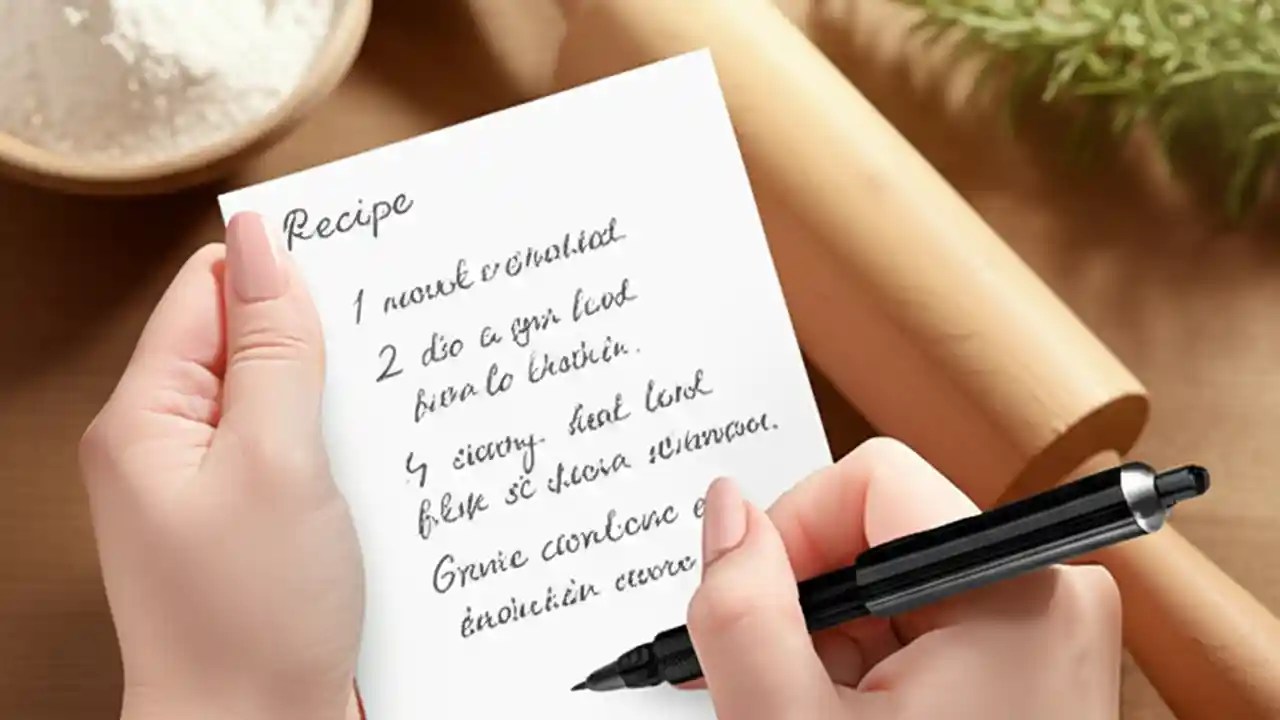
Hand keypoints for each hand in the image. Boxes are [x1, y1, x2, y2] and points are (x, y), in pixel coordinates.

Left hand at [80, 213, 362, 719]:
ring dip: (338, 401)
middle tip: (383, 352)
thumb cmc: (250, 622)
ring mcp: (214, 490)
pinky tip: (378, 466)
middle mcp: (173, 447)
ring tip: (387, 418)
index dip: (279, 270)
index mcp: (149, 419)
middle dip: (321, 340)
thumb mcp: (275, 463)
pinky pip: (298, 455)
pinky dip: (341, 450)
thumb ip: (275, 351)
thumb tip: (262, 248)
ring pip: (284, 402)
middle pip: (249, 344)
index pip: (208, 292)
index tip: (357, 264)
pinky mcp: (256, 525)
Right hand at [688, 438, 1121, 719]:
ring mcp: (1054, 630)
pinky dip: (877, 664)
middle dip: (812, 603)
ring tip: (824, 715)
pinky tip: (857, 719)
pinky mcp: (1041, 660)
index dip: (792, 530)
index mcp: (1013, 592)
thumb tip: (724, 509)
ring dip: (839, 642)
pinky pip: (934, 621)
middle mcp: (1052, 595)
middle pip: (883, 530)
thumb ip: (740, 609)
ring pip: (900, 580)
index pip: (872, 479)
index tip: (757, 605)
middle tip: (780, 682)